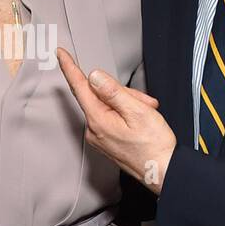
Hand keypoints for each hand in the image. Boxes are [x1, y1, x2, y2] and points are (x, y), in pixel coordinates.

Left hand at [56, 47, 175, 193]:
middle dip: (125, 94)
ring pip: (110, 106)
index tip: (61, 54)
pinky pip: (112, 119)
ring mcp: (100, 138)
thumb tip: (94, 77)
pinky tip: (141, 123)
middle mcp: (94, 130)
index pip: (80, 87)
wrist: (163, 171)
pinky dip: (127, 115)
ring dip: (130, 105)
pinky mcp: (107, 142)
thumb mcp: (137, 111)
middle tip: (146, 103)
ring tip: (147, 115)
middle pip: (102, 96)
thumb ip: (113, 91)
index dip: (70, 68)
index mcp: (98, 120)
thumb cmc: (154, 146)